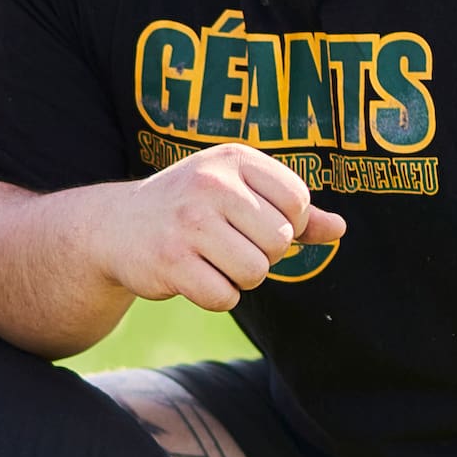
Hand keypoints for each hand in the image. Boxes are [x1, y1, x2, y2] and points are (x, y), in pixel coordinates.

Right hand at [90, 145, 343, 308]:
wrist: (115, 226)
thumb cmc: (191, 208)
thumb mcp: (240, 194)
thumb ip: (293, 212)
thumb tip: (340, 230)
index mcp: (234, 159)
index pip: (297, 201)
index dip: (287, 225)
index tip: (254, 224)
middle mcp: (211, 184)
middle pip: (279, 241)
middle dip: (262, 255)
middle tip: (228, 245)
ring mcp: (189, 223)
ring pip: (256, 272)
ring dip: (240, 278)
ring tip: (212, 261)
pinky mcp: (170, 262)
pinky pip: (225, 298)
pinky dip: (216, 296)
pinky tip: (193, 276)